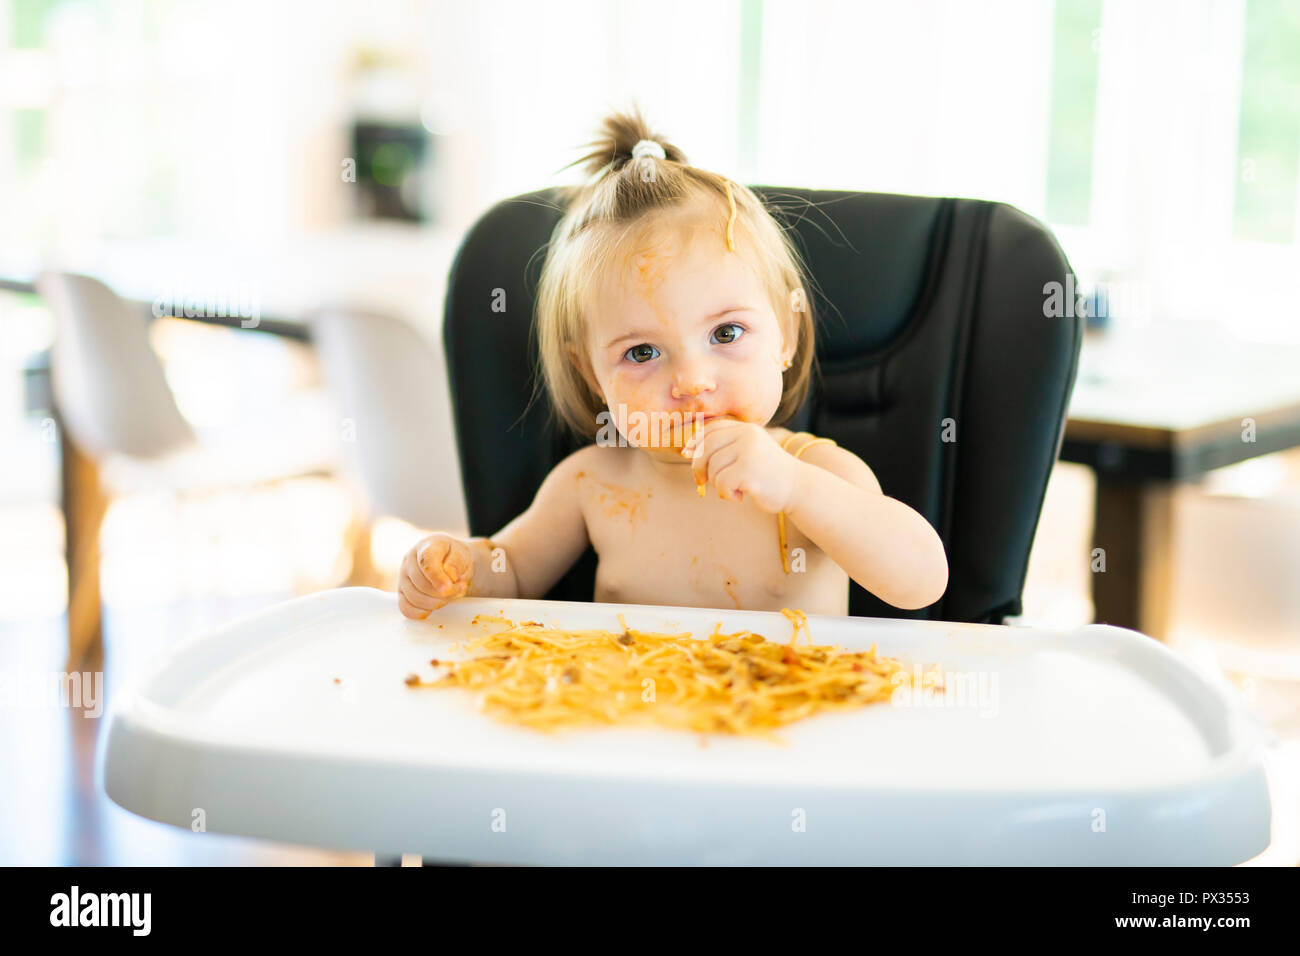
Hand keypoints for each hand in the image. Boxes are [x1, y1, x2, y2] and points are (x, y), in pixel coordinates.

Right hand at [398, 533, 474, 619]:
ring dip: (437, 603)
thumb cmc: (455, 558)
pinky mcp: (401, 592)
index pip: (426, 562)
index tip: (448, 588)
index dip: (437, 577)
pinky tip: (435, 605)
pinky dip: (422, 612)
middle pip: (421, 584)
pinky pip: (406, 609)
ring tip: (451, 595)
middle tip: (461, 588)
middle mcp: (409, 560)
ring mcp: (403, 576)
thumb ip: (457, 563)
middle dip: (444, 593)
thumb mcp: (462, 554)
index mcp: (425, 546)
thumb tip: (450, 575)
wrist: (451, 562)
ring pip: (415, 598)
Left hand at [682, 420, 799, 513]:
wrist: (798, 487)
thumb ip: (726, 447)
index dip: (695, 444)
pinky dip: (726, 494)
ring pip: (713, 468)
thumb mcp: (749, 452)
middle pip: (705, 448)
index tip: (689, 457)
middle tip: (701, 482)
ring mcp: (749, 452)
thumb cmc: (768, 473)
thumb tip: (687, 449)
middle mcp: (747, 435)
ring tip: (734, 490)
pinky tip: (740, 496)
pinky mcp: (749, 470)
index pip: (710, 430)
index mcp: (746, 428)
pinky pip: (722, 483)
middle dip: (698, 467)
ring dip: (718, 485)